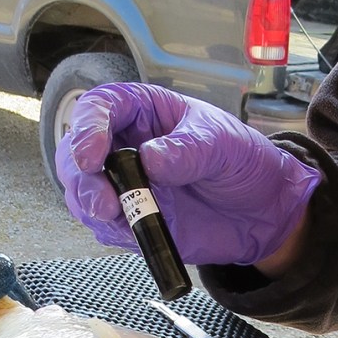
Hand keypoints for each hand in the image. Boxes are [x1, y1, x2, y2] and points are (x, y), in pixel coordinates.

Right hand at [56, 83, 319, 265]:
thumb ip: (187, 150)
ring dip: (88, 204)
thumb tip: (149, 159)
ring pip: (82, 191)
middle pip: (76, 152)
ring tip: (112, 214)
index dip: (87, 128)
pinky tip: (131, 230)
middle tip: (101, 198)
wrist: (262, 210)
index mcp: (142, 111)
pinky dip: (110, 229)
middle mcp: (123, 144)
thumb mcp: (223, 144)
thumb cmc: (241, 162)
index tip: (92, 154)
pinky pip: (105, 225)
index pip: (100, 108)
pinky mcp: (130, 218)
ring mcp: (123, 184)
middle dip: (80, 175)